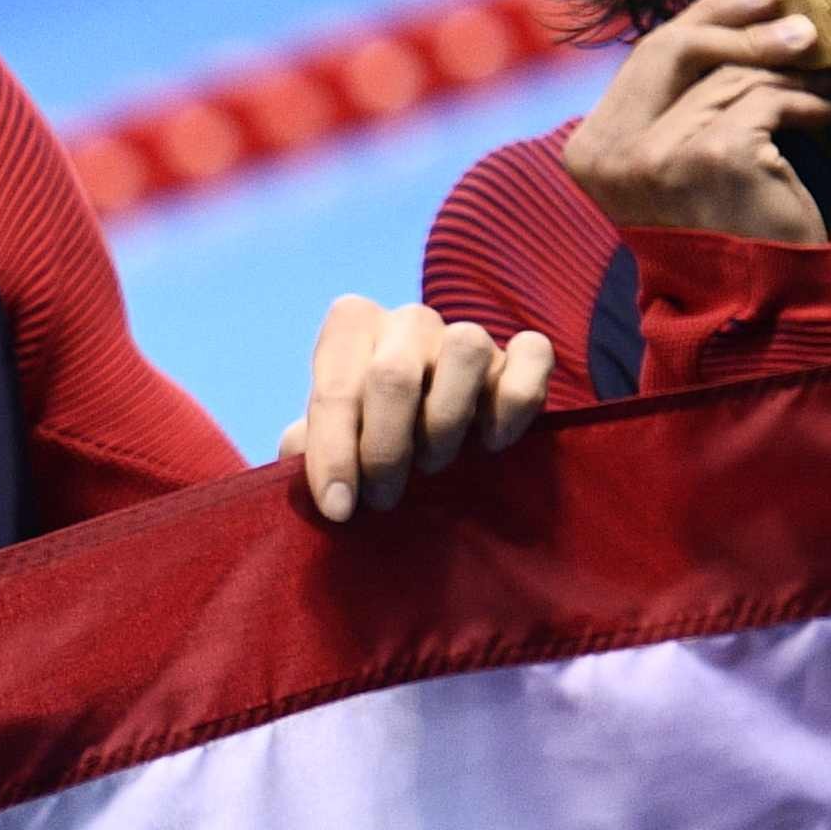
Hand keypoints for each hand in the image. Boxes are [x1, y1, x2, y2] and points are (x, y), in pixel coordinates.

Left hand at [298, 299, 554, 522]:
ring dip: (445, 422)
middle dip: (384, 450)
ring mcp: (467, 332)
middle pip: (393, 374)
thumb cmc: (366, 437)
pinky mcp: (522, 353)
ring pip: (465, 350)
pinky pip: (532, 356)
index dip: (333, 453)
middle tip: (384, 498)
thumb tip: (297, 455)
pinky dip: (515, 402)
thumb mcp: (328, 441)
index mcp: (352, 327)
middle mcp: (408, 321)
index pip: (335, 386)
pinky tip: (493, 443)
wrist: (424, 432)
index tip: (340, 508)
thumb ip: (307, 446)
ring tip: (434, 465)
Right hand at [563, 0, 830, 246]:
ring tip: (820, 81)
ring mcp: (659, 153)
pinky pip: (765, 100)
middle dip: (744, 25)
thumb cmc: (717, 228)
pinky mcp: (715, 155)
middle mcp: (613, 152)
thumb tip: (717, 21)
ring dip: (786, 73)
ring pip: (731, 76)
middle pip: (676, 51)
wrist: (751, 302)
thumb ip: (672, 105)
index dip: (702, 19)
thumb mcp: (674, 161)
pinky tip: (821, 116)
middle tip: (801, 20)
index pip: (643, 59)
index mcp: (589, 150)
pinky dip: (804, 103)